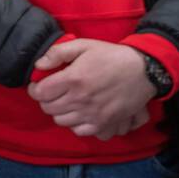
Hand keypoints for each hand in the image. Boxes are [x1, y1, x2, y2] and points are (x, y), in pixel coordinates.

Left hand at [28, 38, 155, 139]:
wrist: (143, 71)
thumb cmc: (111, 56)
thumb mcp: (83, 45)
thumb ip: (58, 53)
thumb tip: (38, 66)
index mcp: (74, 79)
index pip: (40, 93)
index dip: (35, 89)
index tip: (39, 85)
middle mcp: (81, 99)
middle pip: (48, 109)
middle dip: (46, 100)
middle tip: (53, 93)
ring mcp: (93, 114)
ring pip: (61, 121)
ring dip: (60, 112)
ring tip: (66, 102)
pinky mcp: (104, 124)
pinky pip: (80, 131)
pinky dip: (75, 124)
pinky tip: (79, 113)